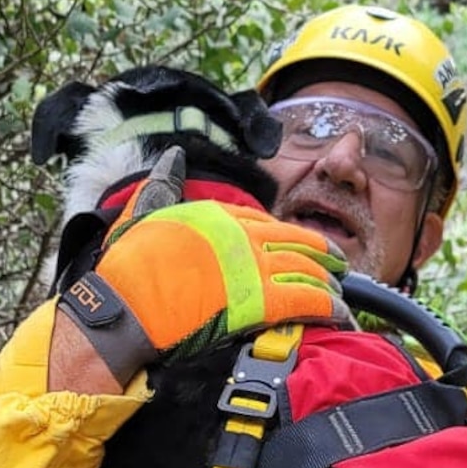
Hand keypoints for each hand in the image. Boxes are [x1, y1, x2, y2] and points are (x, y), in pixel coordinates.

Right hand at [58, 200, 348, 383]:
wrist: (125, 309)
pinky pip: (306, 300)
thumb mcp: (144, 213)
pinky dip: (328, 305)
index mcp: (218, 216)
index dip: (289, 235)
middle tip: (338, 265)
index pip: (265, 222)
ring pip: (306, 270)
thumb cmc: (127, 269)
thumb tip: (173, 155)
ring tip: (341, 293)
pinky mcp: (260, 301)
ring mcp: (254, 268)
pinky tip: (339, 312)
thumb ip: (163, 185)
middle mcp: (242, 236)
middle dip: (321, 254)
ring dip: (328, 283)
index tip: (301, 244)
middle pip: (295, 242)